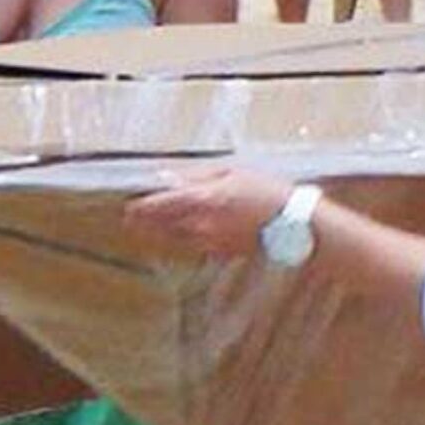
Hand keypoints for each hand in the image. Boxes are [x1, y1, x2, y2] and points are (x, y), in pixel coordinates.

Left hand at [122, 165, 292, 258]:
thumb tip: (165, 177)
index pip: (160, 206)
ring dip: (160, 233)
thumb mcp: (230, 172)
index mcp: (203, 199)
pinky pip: (193, 246)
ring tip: (150, 227)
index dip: (141, 208)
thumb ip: (194, 175)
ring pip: (175, 238)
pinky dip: (182, 239)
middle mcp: (202, 224)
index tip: (128, 209)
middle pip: (162, 226)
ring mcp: (211, 242)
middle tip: (131, 220)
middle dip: (145, 223)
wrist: (296, 224)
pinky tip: (182, 234)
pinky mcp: (222, 252)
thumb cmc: (265, 190)